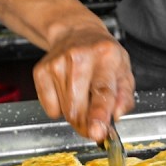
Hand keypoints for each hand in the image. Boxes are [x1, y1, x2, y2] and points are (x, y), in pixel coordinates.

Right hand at [32, 24, 134, 142]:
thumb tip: (116, 116)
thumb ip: (124, 97)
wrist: (76, 33)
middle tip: (94, 125)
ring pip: (64, 111)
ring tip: (82, 97)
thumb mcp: (123, 72)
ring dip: (75, 115)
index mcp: (106, 56)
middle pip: (77, 107)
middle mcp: (79, 57)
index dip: (99, 114)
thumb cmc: (102, 55)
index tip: (97, 132)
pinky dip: (59, 108)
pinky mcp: (41, 71)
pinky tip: (67, 91)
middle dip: (86, 124)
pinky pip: (50, 108)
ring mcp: (57, 63)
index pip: (102, 90)